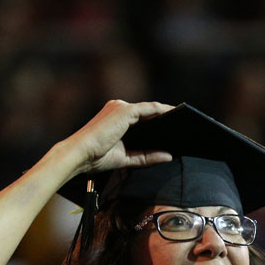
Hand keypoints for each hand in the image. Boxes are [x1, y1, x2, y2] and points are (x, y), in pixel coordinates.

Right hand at [57, 99, 175, 176]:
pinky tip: (176, 118)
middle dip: (165, 119)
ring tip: (184, 122)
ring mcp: (122, 107)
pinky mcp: (125, 110)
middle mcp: (118, 108)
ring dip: (168, 114)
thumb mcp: (126, 157)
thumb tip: (168, 156)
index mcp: (116, 117)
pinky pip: (151, 109)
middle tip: (184, 126)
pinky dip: (164, 112)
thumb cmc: (95, 156)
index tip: (173, 129)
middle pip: (148, 112)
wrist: (79, 154)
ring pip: (151, 109)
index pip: (142, 118)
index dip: (158, 123)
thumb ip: (146, 156)